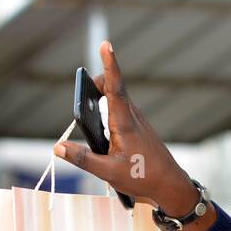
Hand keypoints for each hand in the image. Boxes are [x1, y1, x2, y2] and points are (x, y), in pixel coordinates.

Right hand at [53, 41, 209, 223]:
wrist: (171, 186)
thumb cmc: (143, 178)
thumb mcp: (108, 172)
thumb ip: (82, 159)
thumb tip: (59, 147)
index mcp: (125, 123)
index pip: (115, 88)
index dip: (110, 65)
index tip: (106, 45)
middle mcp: (132, 116)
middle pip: (112, 88)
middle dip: (95, 85)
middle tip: (84, 93)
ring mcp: (138, 121)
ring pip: (116, 100)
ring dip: (102, 100)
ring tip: (92, 116)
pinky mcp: (140, 127)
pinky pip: (121, 112)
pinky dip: (109, 115)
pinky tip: (107, 136)